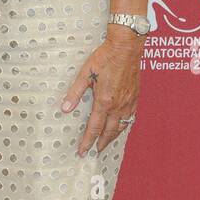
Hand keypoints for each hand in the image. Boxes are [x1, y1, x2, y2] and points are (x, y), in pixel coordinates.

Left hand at [60, 29, 140, 155]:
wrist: (126, 48)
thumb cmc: (105, 57)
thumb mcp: (85, 73)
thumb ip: (75, 93)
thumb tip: (65, 108)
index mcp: (104, 101)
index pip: (94, 128)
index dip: (87, 141)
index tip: (82, 151)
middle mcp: (118, 105)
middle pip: (109, 132)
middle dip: (101, 143)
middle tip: (94, 152)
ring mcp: (128, 102)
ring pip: (121, 127)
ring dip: (113, 137)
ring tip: (106, 143)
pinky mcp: (135, 97)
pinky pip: (130, 118)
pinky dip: (124, 126)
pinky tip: (121, 127)